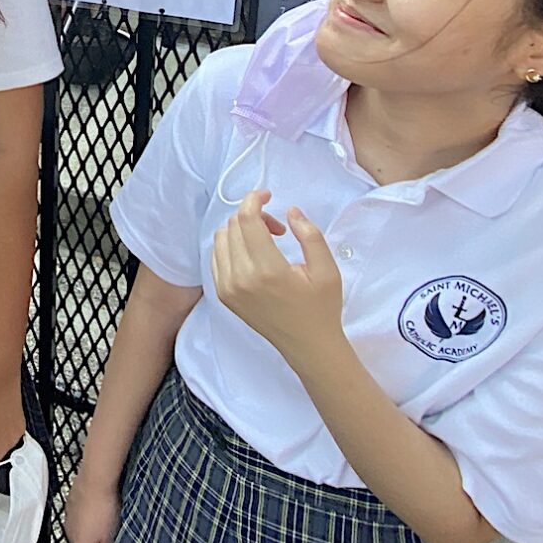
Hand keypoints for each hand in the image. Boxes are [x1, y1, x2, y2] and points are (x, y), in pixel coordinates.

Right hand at [65, 473, 120, 542]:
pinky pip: (77, 521)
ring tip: (105, 532)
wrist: (95, 479)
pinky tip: (97, 515)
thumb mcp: (111, 538)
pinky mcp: (70, 506)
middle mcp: (71, 536)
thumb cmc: (104, 508)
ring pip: (79, 537)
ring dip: (90, 539)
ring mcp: (68, 520)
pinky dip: (86, 524)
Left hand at [211, 191, 344, 362]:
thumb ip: (309, 234)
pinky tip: (252, 254)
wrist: (308, 346)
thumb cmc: (321, 307)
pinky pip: (216, 256)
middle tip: (277, 228)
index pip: (246, 220)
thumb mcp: (326, 269)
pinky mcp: (223, 295)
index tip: (268, 195)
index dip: (255, 199)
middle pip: (233, 225)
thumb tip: (290, 211)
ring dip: (240, 229)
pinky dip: (231, 245)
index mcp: (267, 270)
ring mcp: (228, 288)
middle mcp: (241, 278)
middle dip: (253, 215)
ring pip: (221, 238)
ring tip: (266, 241)